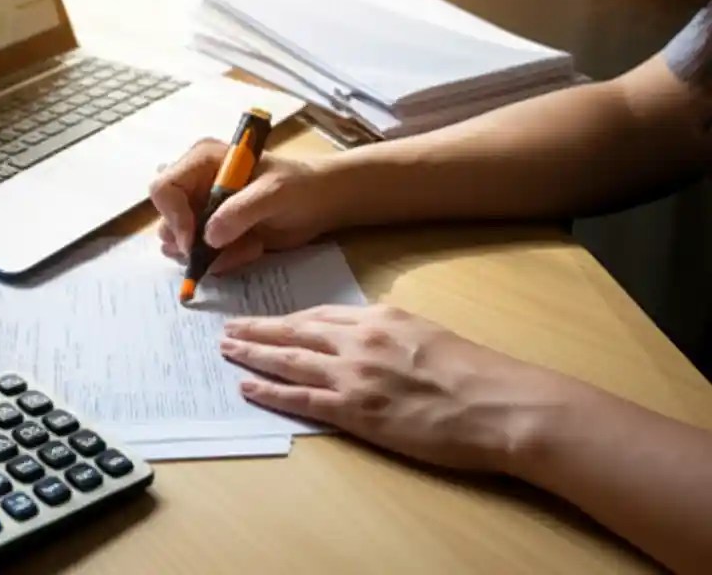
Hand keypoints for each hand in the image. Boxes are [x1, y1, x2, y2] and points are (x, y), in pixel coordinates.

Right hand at [149, 139, 343, 273]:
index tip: (194, 241)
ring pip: (181, 243)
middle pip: (166, 220)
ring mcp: (201, 210)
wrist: (320, 203)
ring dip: (213, 254)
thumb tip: (207, 237)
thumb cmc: (299, 186)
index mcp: (202, 161)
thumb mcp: (274, 193)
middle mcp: (194, 184)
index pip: (163, 188)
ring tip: (248, 245)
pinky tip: (252, 248)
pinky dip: (225, 260)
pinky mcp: (212, 233)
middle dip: (193, 242)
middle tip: (224, 249)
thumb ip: (240, 211)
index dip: (173, 217)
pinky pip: (202, 256)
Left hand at [219, 304, 572, 471]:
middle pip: (295, 331)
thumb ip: (390, 333)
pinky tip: (247, 388)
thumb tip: (365, 336)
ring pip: (289, 360)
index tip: (266, 318)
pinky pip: (300, 399)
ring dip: (253, 354)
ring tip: (226, 350)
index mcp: (380, 318)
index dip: (287, 318)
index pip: (320, 315)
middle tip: (226, 327)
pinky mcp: (355, 411)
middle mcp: (360, 341)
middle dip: (257, 329)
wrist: (499, 404)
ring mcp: (354, 375)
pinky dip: (269, 392)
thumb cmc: (475, 373)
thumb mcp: (427, 333)